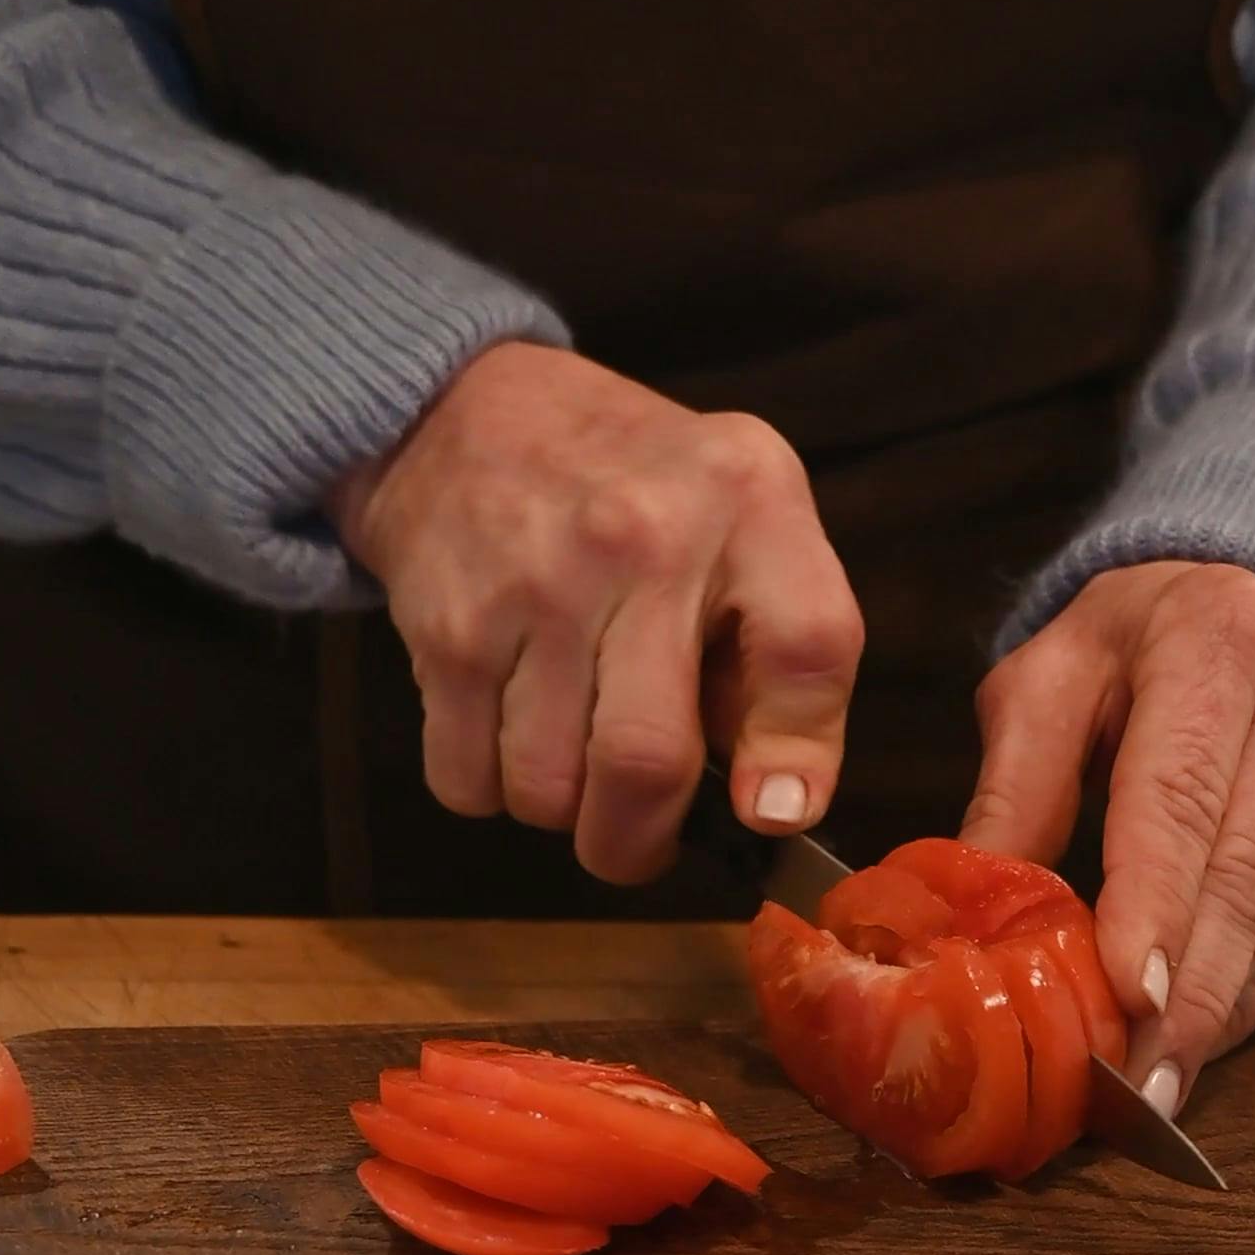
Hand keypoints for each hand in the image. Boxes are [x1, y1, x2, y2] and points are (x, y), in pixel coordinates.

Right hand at [330, 344, 863, 884]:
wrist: (459, 413)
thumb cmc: (634, 491)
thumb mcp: (744, 515)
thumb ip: (777, 645)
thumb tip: (770, 806)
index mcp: (749, 503)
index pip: (807, 643)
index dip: (798, 753)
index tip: (770, 815)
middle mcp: (644, 538)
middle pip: (646, 760)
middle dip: (639, 841)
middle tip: (638, 838)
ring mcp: (536, 585)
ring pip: (546, 790)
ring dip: (560, 809)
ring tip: (568, 748)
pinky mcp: (447, 628)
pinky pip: (468, 780)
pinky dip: (488, 786)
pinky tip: (507, 723)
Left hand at [963, 563, 1254, 1107]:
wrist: (1249, 604)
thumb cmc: (1129, 654)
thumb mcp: (1048, 683)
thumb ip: (1015, 788)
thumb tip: (977, 917)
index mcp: (1217, 643)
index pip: (1183, 793)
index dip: (1158, 903)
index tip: (1130, 997)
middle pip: (1244, 875)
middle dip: (1186, 995)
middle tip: (1133, 1090)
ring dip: (1214, 1014)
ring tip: (1153, 1087)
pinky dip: (1249, 998)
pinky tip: (1197, 1042)